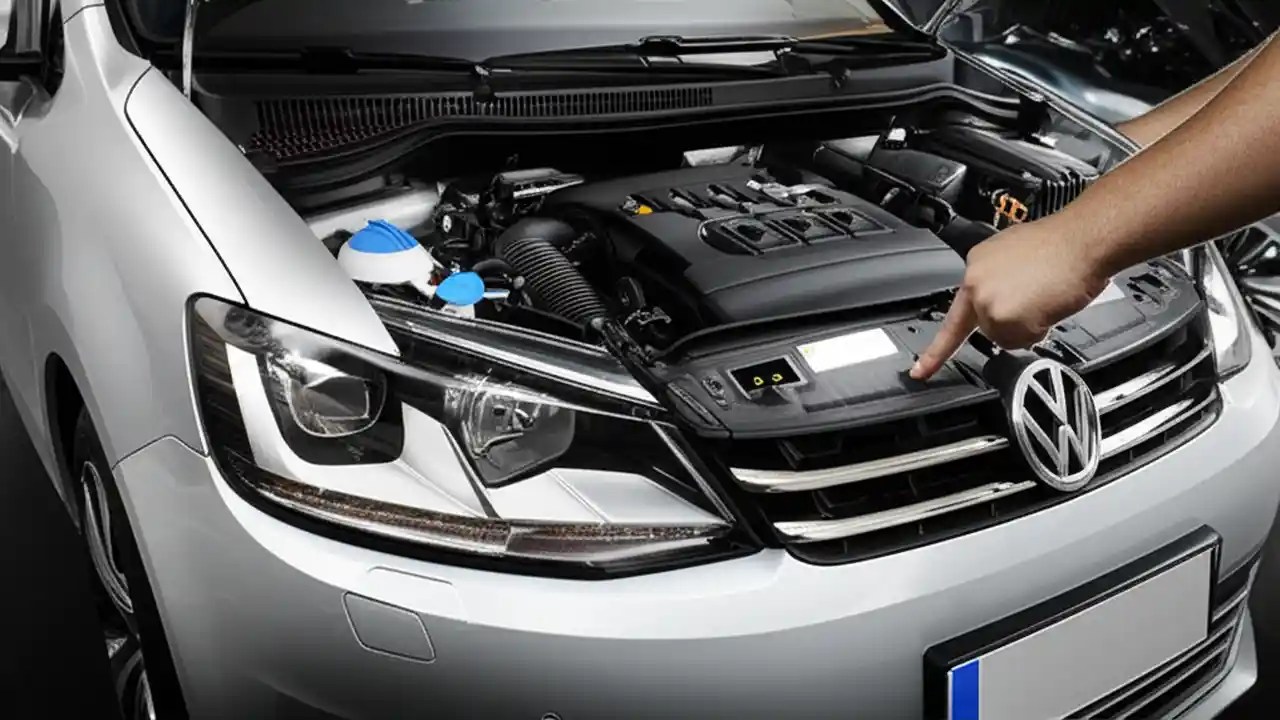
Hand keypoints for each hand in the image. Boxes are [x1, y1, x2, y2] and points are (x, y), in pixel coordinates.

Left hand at [909, 218, 1109, 380]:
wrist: (1084, 240)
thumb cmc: (1064, 246)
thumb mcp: (1018, 255)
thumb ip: (1001, 280)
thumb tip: (1008, 296)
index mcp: (977, 264)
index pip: (954, 311)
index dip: (936, 349)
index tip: (920, 370)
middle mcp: (975, 283)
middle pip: (988, 326)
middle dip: (1013, 320)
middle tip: (1037, 297)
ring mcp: (985, 302)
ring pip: (1004, 336)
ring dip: (1028, 325)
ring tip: (1045, 296)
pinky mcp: (1001, 317)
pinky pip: (1019, 341)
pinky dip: (1038, 330)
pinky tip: (1047, 304)